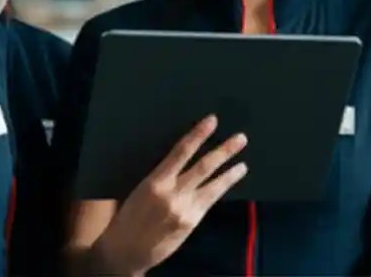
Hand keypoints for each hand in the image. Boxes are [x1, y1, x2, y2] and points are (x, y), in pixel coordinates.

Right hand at [92, 115, 248, 274]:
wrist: (126, 250)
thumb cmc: (130, 216)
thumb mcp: (141, 189)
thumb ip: (162, 176)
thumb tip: (185, 159)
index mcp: (155, 181)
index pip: (180, 151)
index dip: (198, 134)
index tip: (212, 121)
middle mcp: (173, 193)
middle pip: (203, 167)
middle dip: (224, 151)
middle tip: (241, 138)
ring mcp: (185, 209)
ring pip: (213, 186)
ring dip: (230, 173)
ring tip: (243, 164)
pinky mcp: (191, 222)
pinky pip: (209, 201)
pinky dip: (221, 189)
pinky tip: (230, 182)